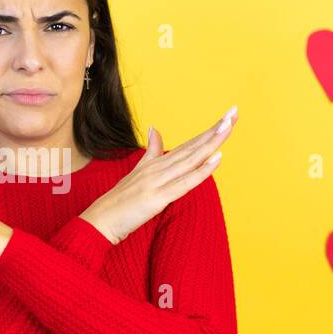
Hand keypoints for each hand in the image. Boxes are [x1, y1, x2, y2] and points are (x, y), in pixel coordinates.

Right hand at [80, 105, 236, 244]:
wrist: (98, 221)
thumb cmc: (118, 201)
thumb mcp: (137, 172)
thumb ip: (150, 152)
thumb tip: (154, 129)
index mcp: (156, 163)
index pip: (188, 144)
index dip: (208, 131)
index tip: (227, 117)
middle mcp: (158, 167)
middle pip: (192, 147)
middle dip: (215, 130)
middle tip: (233, 112)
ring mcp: (157, 181)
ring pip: (190, 159)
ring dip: (211, 143)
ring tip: (228, 126)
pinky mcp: (157, 198)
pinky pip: (184, 183)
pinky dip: (201, 171)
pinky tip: (216, 158)